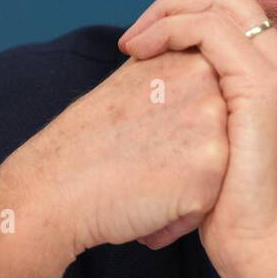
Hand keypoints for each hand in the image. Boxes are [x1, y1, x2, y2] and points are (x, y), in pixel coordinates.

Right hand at [0, 49, 228, 277]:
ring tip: (142, 178)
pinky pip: (207, 206)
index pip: (213, 107)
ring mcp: (213, 133)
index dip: (175, 130)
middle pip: (222, 139)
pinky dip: (179, 215)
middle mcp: (210, 91)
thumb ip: (178, 68)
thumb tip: (209, 70)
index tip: (140, 134)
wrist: (54, 187)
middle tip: (139, 156)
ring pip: (219, 173)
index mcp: (193, 63)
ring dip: (185, 185)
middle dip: (187, 157)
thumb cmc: (90, 139)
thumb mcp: (136, 81)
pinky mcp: (209, 178)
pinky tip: (145, 203)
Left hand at [119, 0, 276, 277]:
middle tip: (140, 34)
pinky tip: (142, 50)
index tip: (151, 48)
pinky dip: (171, 27)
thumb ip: (222, 112)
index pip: (244, 24)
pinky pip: (211, 28)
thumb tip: (178, 90)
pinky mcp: (266, 87)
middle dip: (180, 5)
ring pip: (223, 3)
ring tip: (135, 41)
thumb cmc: (243, 218)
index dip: (193, 23)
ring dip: (170, 12)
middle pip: (237, 1)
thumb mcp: (235, 151)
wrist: (269, 257)